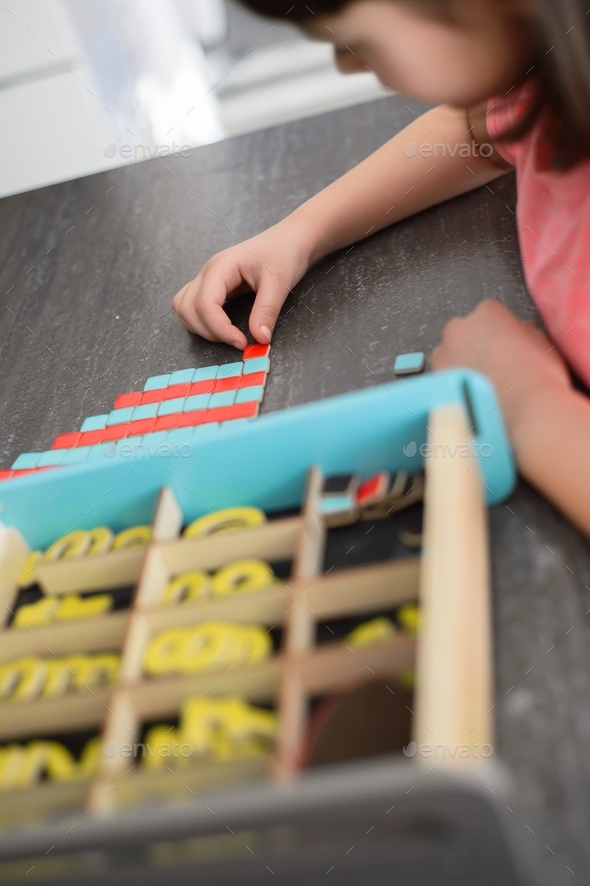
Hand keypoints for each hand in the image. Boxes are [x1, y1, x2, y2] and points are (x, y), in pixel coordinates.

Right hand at [172, 220, 311, 349]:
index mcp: (221, 267)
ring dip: (200, 327)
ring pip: (184, 308)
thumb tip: (259, 339)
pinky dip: (200, 321)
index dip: (220, 329)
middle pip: (187, 308)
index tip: (242, 343)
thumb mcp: (279, 282)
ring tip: (228, 335)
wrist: (290, 239)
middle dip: (209, 331)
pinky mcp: (212, 286)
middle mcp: (208, 272)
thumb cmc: (284, 252)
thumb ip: (267, 311)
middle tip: (237, 341)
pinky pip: (192, 305)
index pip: (205, 304)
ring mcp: (207, 279)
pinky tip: (222, 327)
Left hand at [431, 300, 570, 439]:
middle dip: (475, 345)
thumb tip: (522, 331)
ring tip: (481, 384)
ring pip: (449, 354)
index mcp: (487, 313)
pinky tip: (471, 396)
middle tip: (493, 365)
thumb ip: (526, 332)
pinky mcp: (434, 380)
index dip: (499, 331)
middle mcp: (459, 329)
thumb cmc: (537, 378)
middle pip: (464, 332)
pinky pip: (443, 377)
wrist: (523, 413)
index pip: (489, 313)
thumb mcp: (543, 345)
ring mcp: (442, 354)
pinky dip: (453, 384)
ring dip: (461, 364)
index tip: (505, 345)